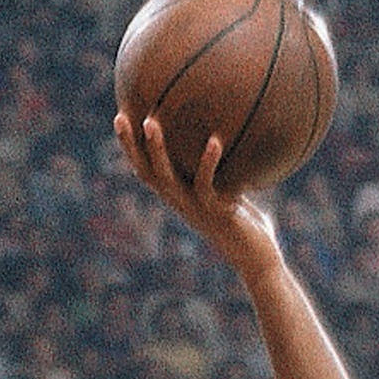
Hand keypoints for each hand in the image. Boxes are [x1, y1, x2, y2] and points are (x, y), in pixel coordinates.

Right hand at [113, 111, 281, 279]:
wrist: (258, 260)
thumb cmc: (248, 225)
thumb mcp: (231, 191)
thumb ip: (224, 172)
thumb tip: (227, 138)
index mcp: (179, 196)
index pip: (147, 171)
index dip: (132, 150)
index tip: (121, 119)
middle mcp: (181, 203)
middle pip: (147, 173)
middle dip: (131, 147)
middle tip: (120, 119)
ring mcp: (196, 209)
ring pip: (167, 179)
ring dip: (157, 151)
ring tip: (151, 123)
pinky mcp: (216, 213)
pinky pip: (206, 185)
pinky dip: (209, 162)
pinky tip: (215, 141)